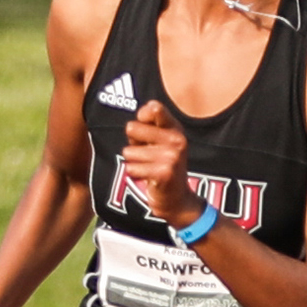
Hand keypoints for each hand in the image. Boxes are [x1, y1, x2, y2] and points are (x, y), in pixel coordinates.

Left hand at [122, 101, 205, 225]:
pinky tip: (148, 178)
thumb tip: (137, 120)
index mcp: (175, 128)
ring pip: (129, 152)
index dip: (141, 117)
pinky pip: (131, 168)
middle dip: (132, 143)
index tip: (145, 128)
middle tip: (147, 155)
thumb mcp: (157, 141)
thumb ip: (146, 126)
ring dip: (134, 162)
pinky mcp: (164, 173)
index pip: (154, 108)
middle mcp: (177, 139)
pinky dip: (135, 174)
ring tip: (149, 167)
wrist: (176, 198)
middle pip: (132, 128)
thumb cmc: (161, 166)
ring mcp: (172, 156)